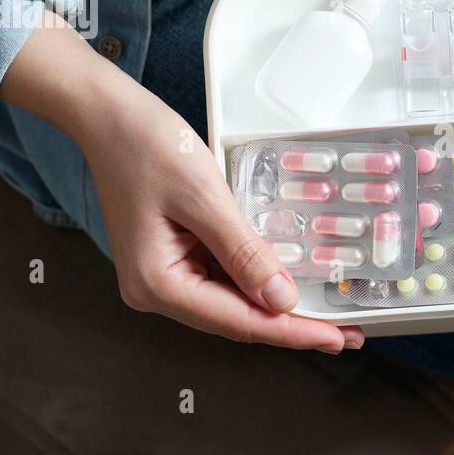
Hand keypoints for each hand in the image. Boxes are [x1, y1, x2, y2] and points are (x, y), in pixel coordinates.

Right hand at [0, 13, 361, 353]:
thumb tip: (282, 301)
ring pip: (230, 303)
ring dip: (276, 308)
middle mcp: (154, 290)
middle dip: (291, 326)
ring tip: (326, 315)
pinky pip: (220, 280)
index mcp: (157, 284)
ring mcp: (160, 276)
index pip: (239, 321)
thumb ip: (245, 253)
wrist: (107, 115)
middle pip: (235, 320)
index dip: (293, 332)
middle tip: (346, 334)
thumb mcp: (206, 198)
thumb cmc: (147, 146)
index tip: (337, 339)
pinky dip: (255, 283)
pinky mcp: (169, 257)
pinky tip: (286, 285)